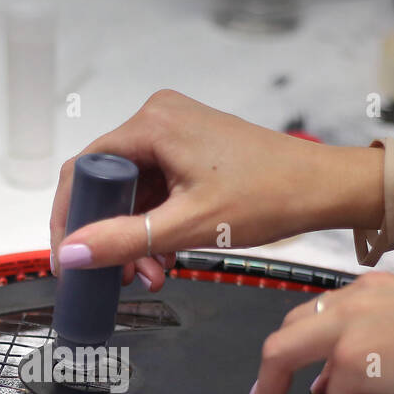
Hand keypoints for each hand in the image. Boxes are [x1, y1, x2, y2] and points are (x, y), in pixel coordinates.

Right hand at [49, 90, 367, 289]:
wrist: (323, 189)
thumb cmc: (270, 194)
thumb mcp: (189, 226)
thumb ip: (124, 241)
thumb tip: (72, 255)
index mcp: (152, 123)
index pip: (83, 170)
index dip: (70, 218)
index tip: (69, 259)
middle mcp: (158, 118)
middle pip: (106, 184)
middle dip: (110, 236)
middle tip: (122, 275)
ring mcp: (175, 133)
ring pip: (131, 193)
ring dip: (136, 238)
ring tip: (153, 273)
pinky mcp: (189, 150)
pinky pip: (154, 191)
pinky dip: (155, 226)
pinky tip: (167, 256)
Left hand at [245, 272, 393, 393]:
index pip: (342, 305)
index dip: (321, 331)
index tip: (314, 360)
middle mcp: (365, 300)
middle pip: (299, 321)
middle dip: (279, 355)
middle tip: (269, 385)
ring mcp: (353, 328)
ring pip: (284, 351)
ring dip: (269, 388)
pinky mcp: (352, 364)